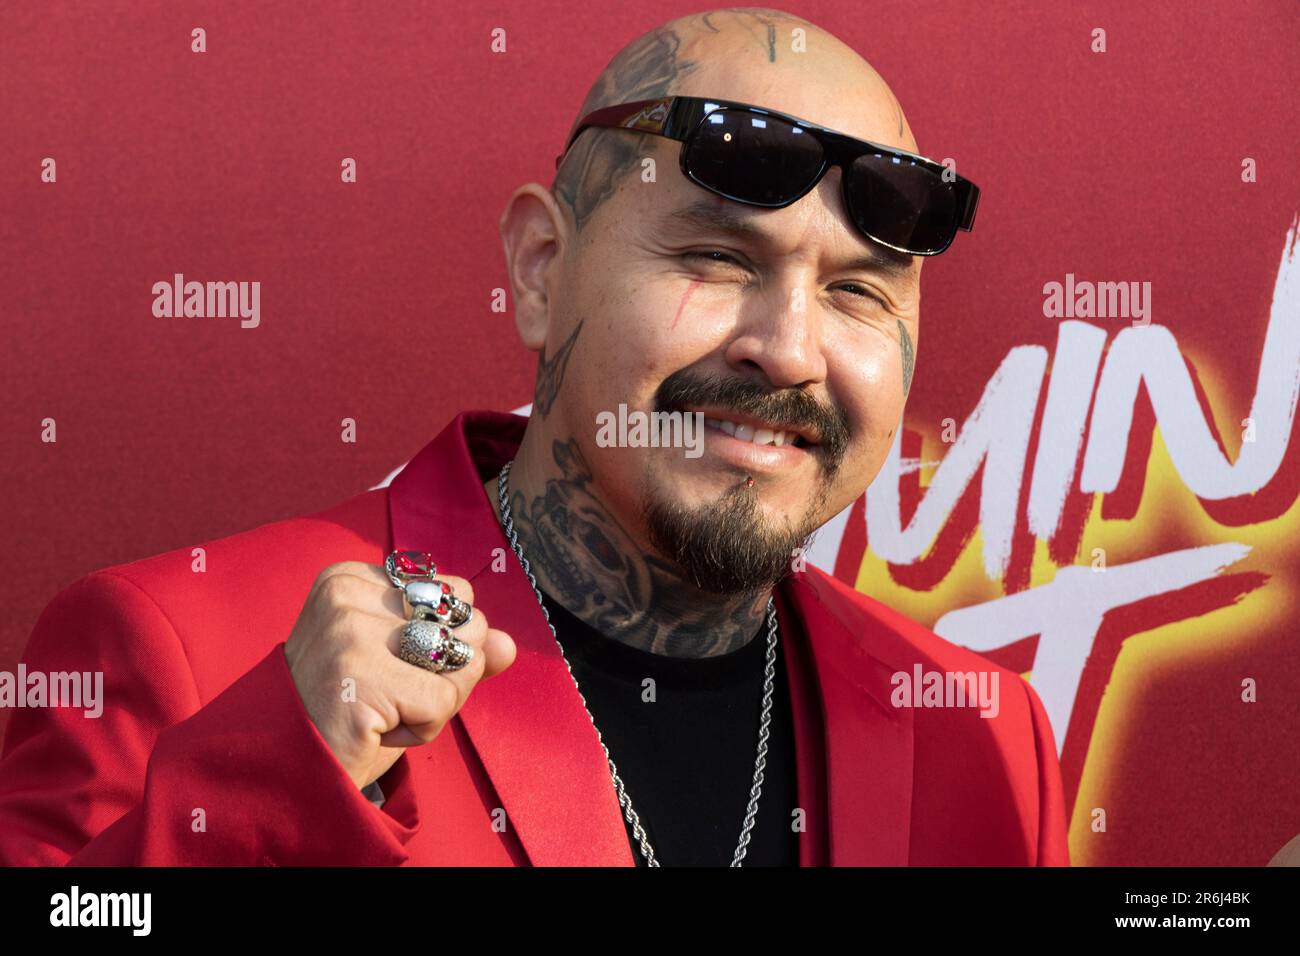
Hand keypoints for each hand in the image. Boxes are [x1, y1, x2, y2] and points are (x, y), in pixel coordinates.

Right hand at [284, 561, 515, 788]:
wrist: (289, 772)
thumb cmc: (348, 717)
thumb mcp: (406, 671)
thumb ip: (459, 650)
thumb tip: (508, 645)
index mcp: (352, 579)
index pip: (455, 595)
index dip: (441, 644)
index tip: (386, 669)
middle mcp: (347, 594)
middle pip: (464, 625)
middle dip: (444, 674)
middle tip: (385, 697)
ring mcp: (350, 632)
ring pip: (459, 662)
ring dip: (434, 703)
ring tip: (381, 713)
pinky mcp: (361, 675)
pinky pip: (442, 701)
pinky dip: (423, 728)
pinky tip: (376, 731)